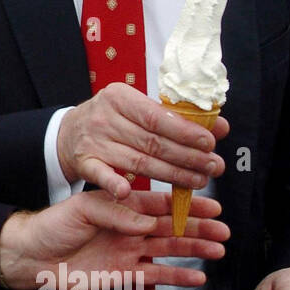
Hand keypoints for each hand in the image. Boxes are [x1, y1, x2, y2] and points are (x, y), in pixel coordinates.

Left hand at [0, 190, 227, 289]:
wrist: (31, 258)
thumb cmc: (52, 227)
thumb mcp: (81, 210)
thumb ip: (114, 212)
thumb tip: (144, 222)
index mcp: (120, 207)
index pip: (159, 204)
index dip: (185, 205)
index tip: (212, 204)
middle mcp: (129, 228)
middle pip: (170, 228)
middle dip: (198, 228)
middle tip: (224, 229)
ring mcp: (128, 253)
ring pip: (169, 251)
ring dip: (194, 250)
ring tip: (219, 250)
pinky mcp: (124, 276)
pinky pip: (156, 276)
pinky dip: (177, 277)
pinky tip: (198, 277)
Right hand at [56, 83, 226, 197]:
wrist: (69, 132)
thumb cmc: (112, 119)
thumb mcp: (137, 108)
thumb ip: (174, 118)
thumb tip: (220, 128)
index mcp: (120, 97)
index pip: (157, 116)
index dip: (185, 132)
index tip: (209, 143)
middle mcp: (104, 118)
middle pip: (152, 142)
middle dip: (187, 156)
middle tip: (213, 166)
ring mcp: (93, 141)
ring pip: (138, 162)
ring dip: (171, 174)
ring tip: (198, 180)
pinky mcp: (83, 162)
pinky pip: (101, 175)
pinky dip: (114, 184)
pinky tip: (128, 192)